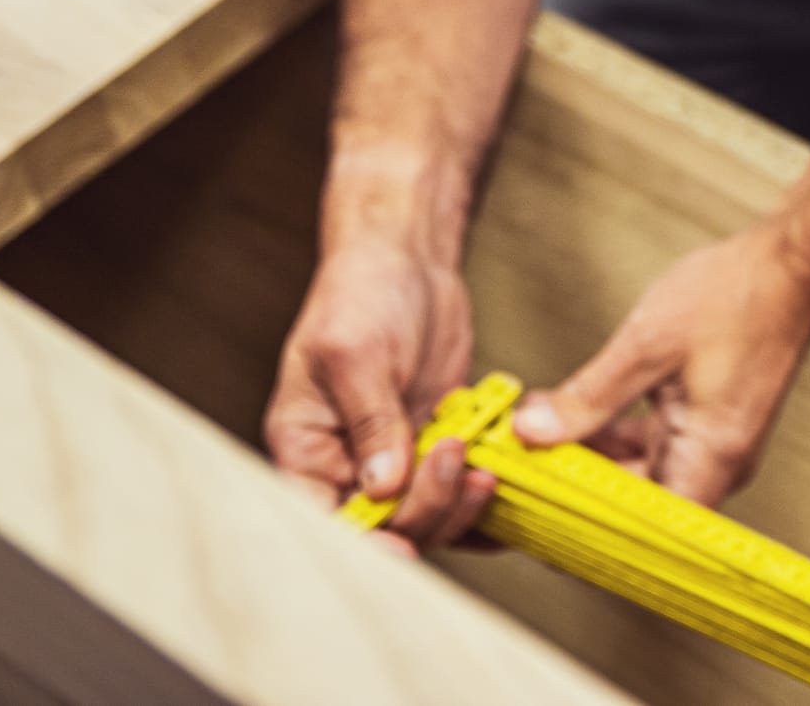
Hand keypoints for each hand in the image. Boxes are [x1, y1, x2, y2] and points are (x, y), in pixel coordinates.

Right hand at [264, 238, 493, 555]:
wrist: (405, 263)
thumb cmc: (360, 296)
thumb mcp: (356, 353)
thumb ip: (369, 421)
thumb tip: (382, 487)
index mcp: (305, 451)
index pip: (323, 522)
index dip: (360, 546)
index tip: (403, 546)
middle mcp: (345, 468)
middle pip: (384, 529)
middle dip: (425, 507)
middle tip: (454, 457)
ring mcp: (395, 463)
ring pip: (428, 519)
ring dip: (458, 506)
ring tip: (484, 469)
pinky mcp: (434, 450)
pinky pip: (458, 495)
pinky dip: (482, 499)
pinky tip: (504, 484)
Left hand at [510, 220, 809, 506]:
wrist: (791, 265)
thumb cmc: (737, 298)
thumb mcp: (647, 345)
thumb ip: (589, 397)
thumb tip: (533, 431)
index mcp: (709, 458)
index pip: (644, 531)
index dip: (588, 531)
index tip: (537, 515)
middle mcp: (715, 464)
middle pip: (636, 506)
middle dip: (576, 489)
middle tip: (519, 471)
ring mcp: (711, 445)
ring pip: (638, 476)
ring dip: (588, 461)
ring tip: (534, 440)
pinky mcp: (705, 425)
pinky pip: (650, 448)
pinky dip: (610, 438)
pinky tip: (569, 417)